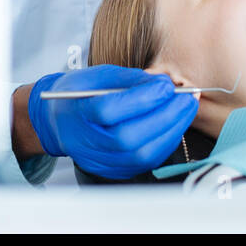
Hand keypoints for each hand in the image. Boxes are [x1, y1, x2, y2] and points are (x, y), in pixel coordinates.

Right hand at [27, 65, 198, 179]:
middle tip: (188, 98)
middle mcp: (87, 141)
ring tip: (185, 109)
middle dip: (166, 116)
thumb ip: (130, 79)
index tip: (167, 86)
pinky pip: (145, 162)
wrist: (58, 120)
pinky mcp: (113, 170)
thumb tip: (162, 84)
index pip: (111, 110)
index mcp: (78, 112)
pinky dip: (164, 143)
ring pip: (142, 155)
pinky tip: (174, 125)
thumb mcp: (99, 75)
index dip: (143, 98)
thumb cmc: (79, 93)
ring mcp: (100, 160)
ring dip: (171, 131)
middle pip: (130, 137)